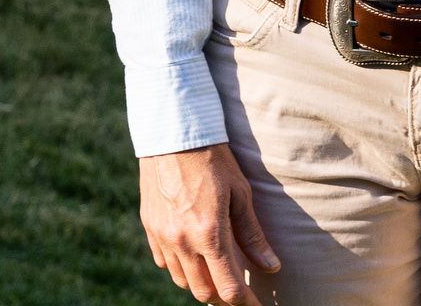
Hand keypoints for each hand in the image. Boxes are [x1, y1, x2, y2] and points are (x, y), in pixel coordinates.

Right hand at [139, 142, 281, 304]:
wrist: (173, 131)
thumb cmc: (213, 159)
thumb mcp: (240, 194)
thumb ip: (252, 235)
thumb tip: (271, 266)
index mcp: (210, 233)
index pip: (229, 289)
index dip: (246, 303)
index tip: (256, 304)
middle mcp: (183, 240)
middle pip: (204, 293)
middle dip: (223, 297)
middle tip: (238, 288)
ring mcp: (162, 235)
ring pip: (182, 281)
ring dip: (201, 282)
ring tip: (216, 270)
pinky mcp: (149, 226)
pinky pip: (163, 262)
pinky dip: (179, 266)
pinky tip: (192, 254)